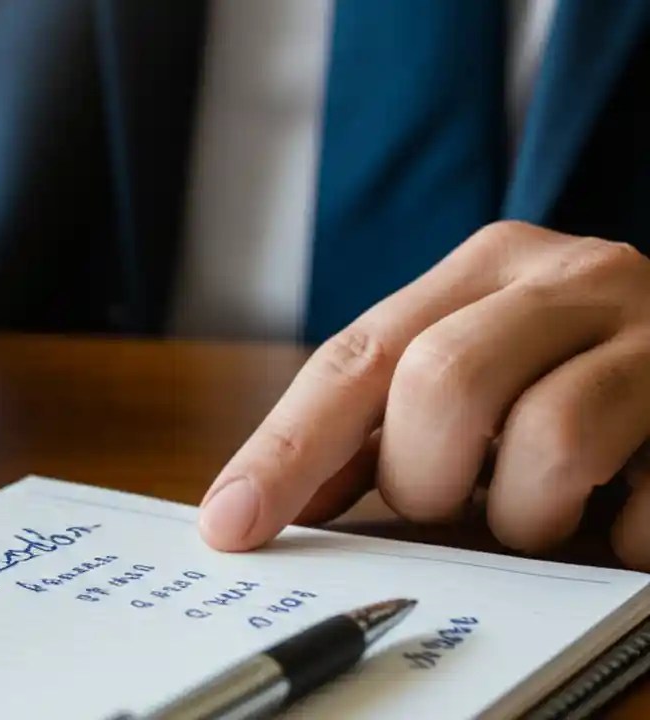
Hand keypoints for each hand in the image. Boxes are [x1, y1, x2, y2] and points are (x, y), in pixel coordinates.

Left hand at [198, 221, 649, 568]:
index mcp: (486, 266)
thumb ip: (379, 420)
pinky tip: (619, 514)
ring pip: (549, 440)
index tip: (232, 523)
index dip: (287, 449)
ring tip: (541, 507)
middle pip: (442, 381)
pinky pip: (645, 510)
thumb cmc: (579, 372)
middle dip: (426, 476)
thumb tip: (262, 500)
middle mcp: (572, 278)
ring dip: (524, 515)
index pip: (356, 359)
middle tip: (454, 498)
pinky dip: (614, 539)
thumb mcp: (477, 368)